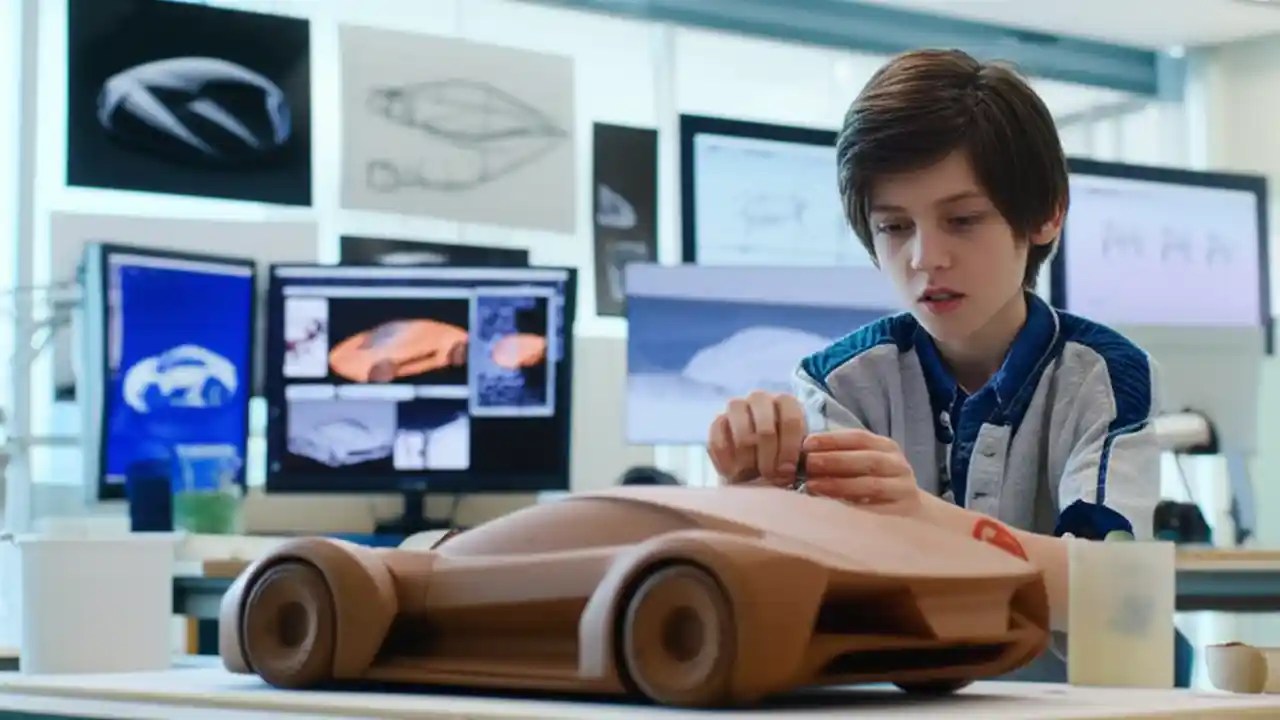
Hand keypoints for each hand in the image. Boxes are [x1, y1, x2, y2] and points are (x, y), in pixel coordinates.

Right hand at [707, 391, 805, 485]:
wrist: (754, 466)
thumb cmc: (782, 458)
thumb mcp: (799, 457)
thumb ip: (802, 460)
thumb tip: (787, 468)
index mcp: (786, 403)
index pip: (790, 419)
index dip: (789, 449)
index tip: (787, 469)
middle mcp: (760, 399)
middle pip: (766, 429)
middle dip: (768, 459)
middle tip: (769, 474)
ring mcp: (736, 408)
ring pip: (742, 436)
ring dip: (749, 461)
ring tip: (752, 472)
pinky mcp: (717, 422)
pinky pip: (719, 445)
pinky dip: (728, 464)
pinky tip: (735, 472)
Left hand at [801, 429, 923, 516]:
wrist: (908, 515)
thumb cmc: (873, 484)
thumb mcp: (861, 464)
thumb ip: (839, 456)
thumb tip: (800, 453)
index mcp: (885, 447)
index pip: (859, 438)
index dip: (833, 440)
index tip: (807, 444)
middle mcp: (897, 465)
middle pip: (868, 460)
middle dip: (836, 461)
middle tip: (809, 464)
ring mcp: (902, 489)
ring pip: (872, 485)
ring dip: (841, 485)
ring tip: (814, 485)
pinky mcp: (901, 513)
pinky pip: (876, 511)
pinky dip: (854, 509)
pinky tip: (832, 509)